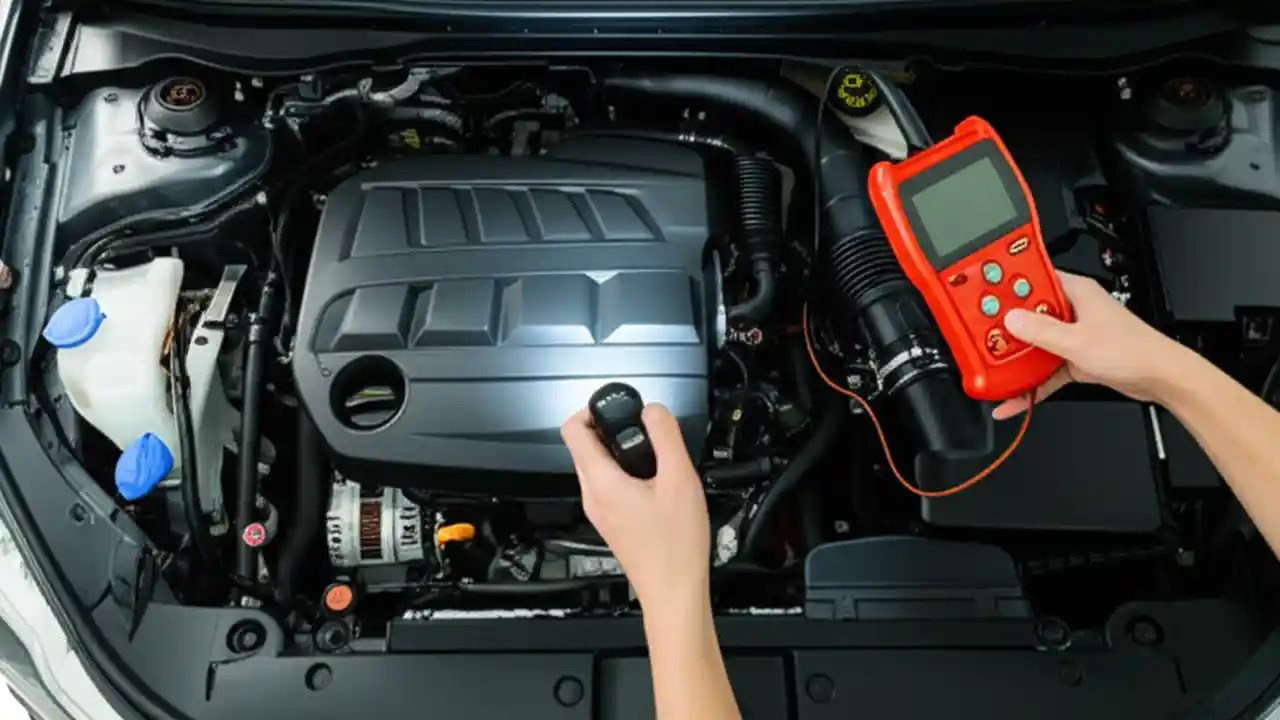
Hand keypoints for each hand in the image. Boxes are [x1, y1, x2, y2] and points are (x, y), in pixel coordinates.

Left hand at [561, 404, 709, 611]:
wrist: (674, 591)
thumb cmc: (675, 544)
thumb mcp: (679, 479)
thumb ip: (665, 437)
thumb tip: (653, 410)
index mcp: (601, 482)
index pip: (571, 430)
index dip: (591, 410)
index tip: (619, 410)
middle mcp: (593, 497)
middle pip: (585, 447)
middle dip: (611, 431)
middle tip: (644, 433)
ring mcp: (599, 512)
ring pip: (598, 467)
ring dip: (620, 454)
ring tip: (655, 459)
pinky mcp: (611, 523)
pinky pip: (609, 487)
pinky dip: (626, 475)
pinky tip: (655, 485)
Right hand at [993, 271, 1189, 419]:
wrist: (1160, 378)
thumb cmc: (1133, 350)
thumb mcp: (1077, 341)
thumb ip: (1041, 332)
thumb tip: (1011, 321)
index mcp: (1076, 292)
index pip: (1034, 280)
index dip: (1009, 286)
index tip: (985, 293)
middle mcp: (1073, 311)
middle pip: (1029, 315)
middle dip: (1006, 329)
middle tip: (981, 336)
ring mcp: (1073, 336)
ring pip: (1034, 344)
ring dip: (1016, 359)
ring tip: (992, 368)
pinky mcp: (1074, 358)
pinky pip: (1044, 368)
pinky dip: (1030, 383)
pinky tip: (1015, 397)